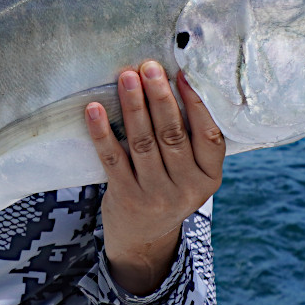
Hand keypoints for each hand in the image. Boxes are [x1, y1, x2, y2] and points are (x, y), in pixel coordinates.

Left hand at [85, 61, 224, 295]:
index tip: (181, 74)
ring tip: (126, 77)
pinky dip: (102, 132)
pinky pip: (113, 158)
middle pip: (172, 135)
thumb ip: (189, 139)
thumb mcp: (191, 172)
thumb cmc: (169, 187)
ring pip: (143, 143)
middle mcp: (187, 188)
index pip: (209, 136)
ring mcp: (156, 194)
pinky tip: (94, 110)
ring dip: (133, 107)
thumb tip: (172, 81)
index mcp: (210, 176)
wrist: (144, 237)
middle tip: (148, 67)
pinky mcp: (126, 197)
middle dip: (159, 97)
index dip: (197, 104)